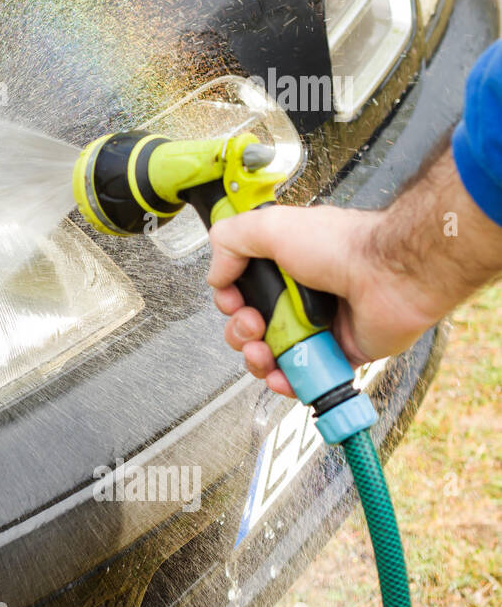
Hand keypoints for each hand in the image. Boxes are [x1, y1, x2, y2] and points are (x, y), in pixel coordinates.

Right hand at [205, 204, 443, 396]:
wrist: (391, 275)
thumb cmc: (343, 246)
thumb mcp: (271, 225)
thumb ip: (230, 240)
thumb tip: (215, 275)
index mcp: (284, 266)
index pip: (242, 291)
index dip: (229, 300)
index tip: (232, 299)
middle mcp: (299, 297)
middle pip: (250, 328)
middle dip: (239, 332)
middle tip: (253, 324)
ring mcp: (317, 328)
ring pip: (271, 356)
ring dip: (256, 359)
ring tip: (264, 351)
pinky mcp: (337, 355)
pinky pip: (302, 377)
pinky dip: (286, 381)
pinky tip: (280, 375)